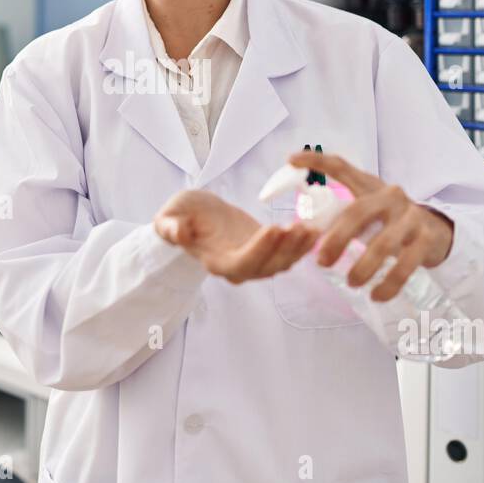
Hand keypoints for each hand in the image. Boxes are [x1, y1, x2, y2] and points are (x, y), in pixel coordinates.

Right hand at [154, 189, 319, 283]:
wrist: (194, 216)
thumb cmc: (181, 214)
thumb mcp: (170, 215)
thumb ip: (171, 227)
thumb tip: (179, 233)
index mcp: (216, 261)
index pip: (240, 263)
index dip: (259, 249)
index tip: (273, 228)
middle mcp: (237, 268)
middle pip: (266, 267)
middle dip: (286, 250)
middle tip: (299, 227)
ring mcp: (254, 261)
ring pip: (281, 263)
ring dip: (298, 248)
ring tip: (311, 228)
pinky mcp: (267, 250)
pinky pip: (288, 253)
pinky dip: (302, 244)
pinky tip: (314, 229)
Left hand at [288, 151, 454, 301]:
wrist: (435, 230)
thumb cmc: (389, 220)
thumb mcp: (368, 207)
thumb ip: (340, 212)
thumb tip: (301, 229)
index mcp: (370, 186)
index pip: (342, 167)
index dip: (316, 161)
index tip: (290, 160)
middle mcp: (391, 196)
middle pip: (359, 213)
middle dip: (337, 238)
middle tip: (321, 261)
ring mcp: (411, 217)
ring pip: (384, 244)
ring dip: (364, 267)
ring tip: (351, 283)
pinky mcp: (426, 240)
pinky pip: (406, 265)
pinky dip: (389, 283)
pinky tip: (376, 295)